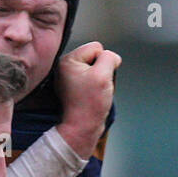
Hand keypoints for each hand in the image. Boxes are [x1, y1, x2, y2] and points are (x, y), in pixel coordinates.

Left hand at [55, 41, 120, 158]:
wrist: (82, 128)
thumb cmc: (90, 104)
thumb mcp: (103, 75)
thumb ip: (109, 57)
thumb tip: (112, 57)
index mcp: (68, 60)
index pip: (96, 47)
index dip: (104, 62)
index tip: (98, 79)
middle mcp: (65, 66)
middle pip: (95, 56)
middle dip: (101, 70)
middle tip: (96, 87)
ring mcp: (68, 77)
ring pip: (95, 68)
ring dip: (100, 78)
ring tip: (94, 92)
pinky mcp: (73, 87)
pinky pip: (91, 78)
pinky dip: (95, 86)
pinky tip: (92, 96)